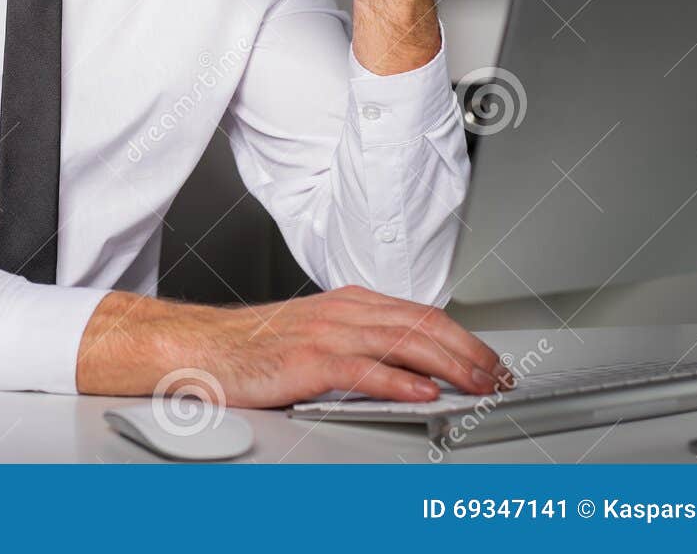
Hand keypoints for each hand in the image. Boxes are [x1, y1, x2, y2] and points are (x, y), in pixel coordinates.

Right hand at [78, 286, 511, 407]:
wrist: (197, 346)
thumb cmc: (250, 347)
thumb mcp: (315, 335)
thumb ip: (359, 345)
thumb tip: (409, 369)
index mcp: (348, 303)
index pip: (420, 314)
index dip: (462, 337)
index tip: (489, 360)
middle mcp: (342, 311)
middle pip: (421, 324)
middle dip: (468, 351)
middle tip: (499, 376)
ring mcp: (324, 333)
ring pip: (402, 343)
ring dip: (449, 365)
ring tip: (478, 385)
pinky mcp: (305, 361)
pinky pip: (362, 370)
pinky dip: (398, 382)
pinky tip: (422, 394)